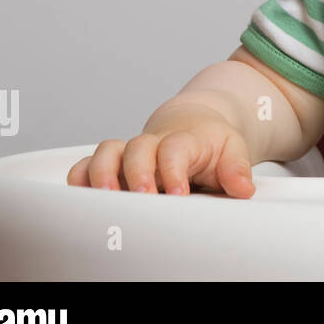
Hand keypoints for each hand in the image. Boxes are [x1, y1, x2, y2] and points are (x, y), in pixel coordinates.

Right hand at [66, 101, 255, 198]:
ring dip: (102, 174)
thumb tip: (243, 188)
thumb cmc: (211, 142)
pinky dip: (80, 179)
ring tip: (106, 198)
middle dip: (136, 172)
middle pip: (137, 148)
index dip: (173, 169)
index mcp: (184, 139)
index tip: (177, 193)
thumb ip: (237, 168)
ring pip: (107, 153)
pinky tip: (82, 200)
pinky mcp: (113, 162)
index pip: (175, 149)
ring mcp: (130, 151)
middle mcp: (152, 143)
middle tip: (143, 195)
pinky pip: (86, 165)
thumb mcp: (233, 149)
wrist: (194, 123)